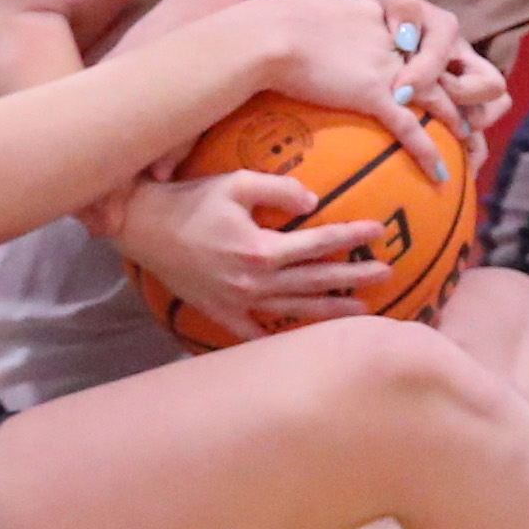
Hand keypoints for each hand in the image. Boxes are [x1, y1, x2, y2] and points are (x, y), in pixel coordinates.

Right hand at [102, 169, 387, 342]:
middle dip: (354, 278)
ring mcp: (239, 303)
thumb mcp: (235, 182)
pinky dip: (279, 340)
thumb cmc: (190, 199)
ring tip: (364, 311)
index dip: (352, 236)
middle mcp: (255, 283)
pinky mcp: (221, 313)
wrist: (142, 227)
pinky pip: (256, 334)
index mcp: (261, 250)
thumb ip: (279, 188)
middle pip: (316, 282)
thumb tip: (314, 200)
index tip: (379, 229)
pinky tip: (303, 346)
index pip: (319, 243)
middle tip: (386, 272)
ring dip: (332, 310)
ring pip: (296, 311)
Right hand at [247, 0, 454, 183]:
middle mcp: (390, 40)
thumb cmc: (278, 16)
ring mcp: (387, 68)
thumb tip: (325, 2)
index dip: (422, 54)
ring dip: (454, 120)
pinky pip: (410, 128)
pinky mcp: (376, 94)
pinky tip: (439, 172)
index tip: (428, 68)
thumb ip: (326, 2)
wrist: (273, 34)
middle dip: (454, 88)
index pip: (410, 35)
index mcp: (376, 15)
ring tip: (467, 139)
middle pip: (434, 66)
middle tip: (468, 107)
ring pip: (435, 97)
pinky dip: (428, 151)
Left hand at [354, 0, 505, 143]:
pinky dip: (468, 151)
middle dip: (464, 100)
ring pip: (490, 111)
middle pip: (490, 84)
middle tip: (429, 111)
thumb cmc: (373, 9)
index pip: (446, 51)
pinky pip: (473, 132)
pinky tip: (449, 172)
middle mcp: (461, 58)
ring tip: (449, 150)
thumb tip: (408, 37)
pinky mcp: (453, 104)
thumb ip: (400, 6)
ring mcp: (461, 83)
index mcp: (444, 28)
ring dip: (473, 131)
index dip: (424, 73)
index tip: (398, 93)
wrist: (364, 22)